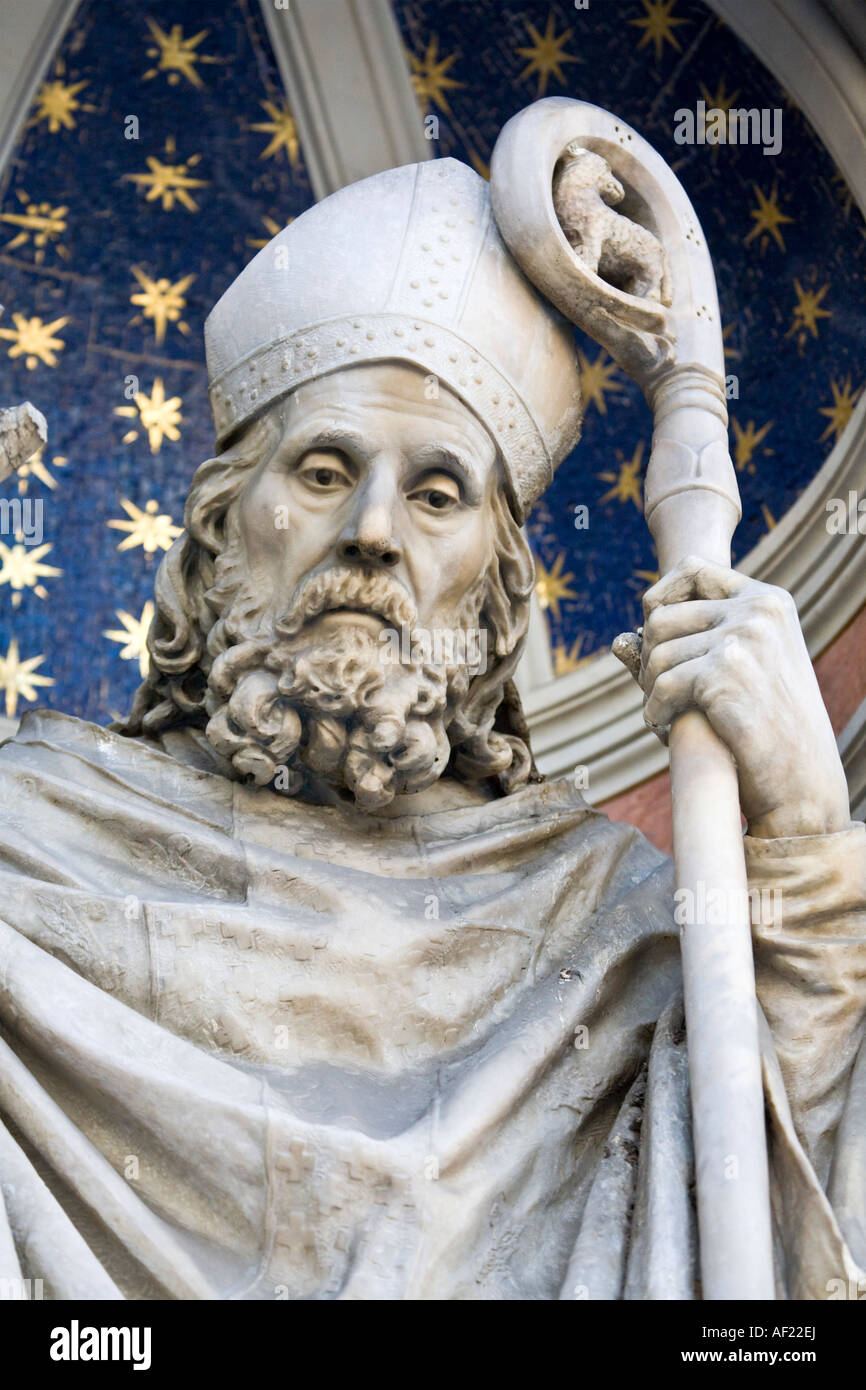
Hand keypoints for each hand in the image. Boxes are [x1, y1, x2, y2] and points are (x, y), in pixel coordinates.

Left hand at [614, 556, 850, 838]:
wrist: (802, 780)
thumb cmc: (769, 729)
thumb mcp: (739, 672)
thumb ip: (686, 647)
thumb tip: (618, 640)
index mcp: (769, 601)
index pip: (694, 569)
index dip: (659, 597)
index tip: (652, 635)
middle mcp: (758, 611)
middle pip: (662, 616)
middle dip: (650, 659)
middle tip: (657, 693)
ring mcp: (743, 639)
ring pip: (656, 652)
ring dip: (650, 690)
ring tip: (664, 714)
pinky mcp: (724, 674)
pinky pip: (661, 685)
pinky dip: (654, 711)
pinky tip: (662, 728)